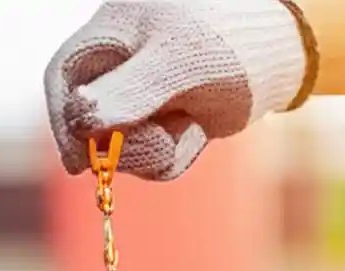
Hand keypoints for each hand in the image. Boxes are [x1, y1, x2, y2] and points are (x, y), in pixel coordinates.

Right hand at [44, 0, 309, 180]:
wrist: (282, 53)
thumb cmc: (229, 39)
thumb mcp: (179, 61)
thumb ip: (128, 90)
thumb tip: (81, 119)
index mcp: (111, 34)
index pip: (64, 76)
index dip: (63, 119)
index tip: (78, 162)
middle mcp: (118, 68)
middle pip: (89, 122)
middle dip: (122, 143)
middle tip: (160, 142)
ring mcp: (140, 99)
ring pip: (121, 147)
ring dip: (154, 149)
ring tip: (191, 123)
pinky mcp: (163, 123)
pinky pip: (151, 156)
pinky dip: (175, 152)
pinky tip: (198, 128)